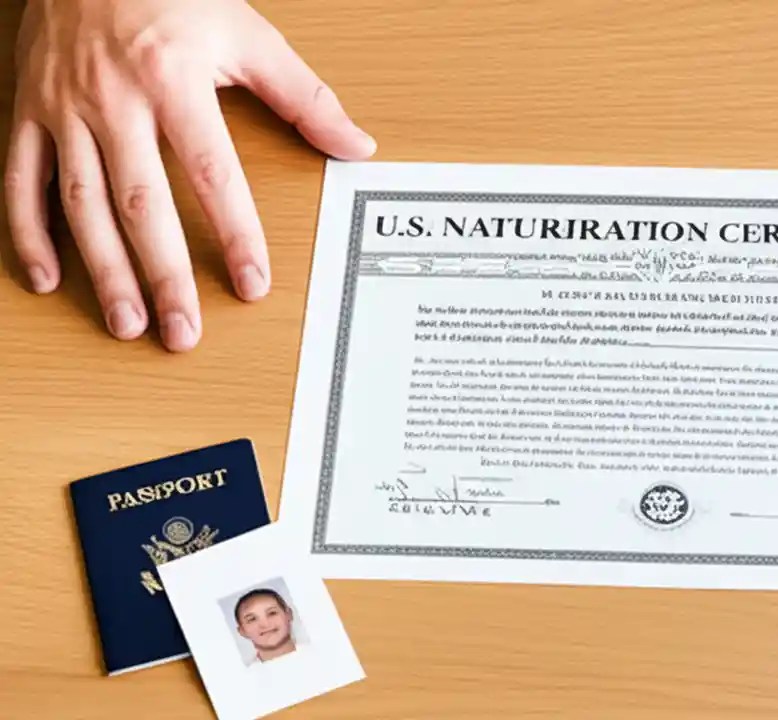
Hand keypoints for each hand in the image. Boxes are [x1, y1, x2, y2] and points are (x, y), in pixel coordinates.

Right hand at [5, 0, 375, 350]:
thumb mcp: (247, 35)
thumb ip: (304, 95)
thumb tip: (357, 144)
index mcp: (172, 81)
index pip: (212, 173)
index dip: (234, 232)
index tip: (251, 283)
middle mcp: (114, 100)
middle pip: (142, 203)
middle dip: (163, 274)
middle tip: (183, 332)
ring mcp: (64, 109)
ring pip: (80, 203)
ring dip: (104, 270)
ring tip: (128, 322)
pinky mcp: (28, 110)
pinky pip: (20, 180)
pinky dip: (27, 234)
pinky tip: (48, 282)